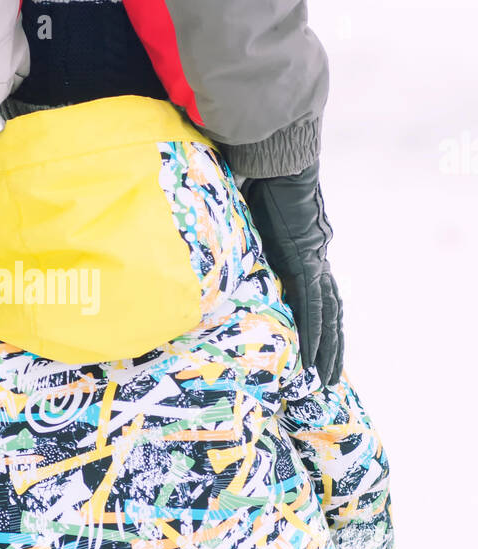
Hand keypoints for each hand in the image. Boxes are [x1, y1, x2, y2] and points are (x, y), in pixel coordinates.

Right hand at [241, 161, 343, 385]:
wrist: (277, 168)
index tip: (319, 350)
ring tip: (325, 380)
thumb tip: (216, 251)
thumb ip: (244, 244)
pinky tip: (313, 358)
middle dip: (332, 349)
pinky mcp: (306, 265)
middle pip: (331, 315)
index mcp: (307, 256)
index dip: (322, 326)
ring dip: (328, 351)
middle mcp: (316, 264)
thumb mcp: (251, 225)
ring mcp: (314, 266)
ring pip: (328, 318)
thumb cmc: (264, 186)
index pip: (320, 298)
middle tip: (329, 379)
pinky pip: (312, 308)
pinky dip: (314, 335)